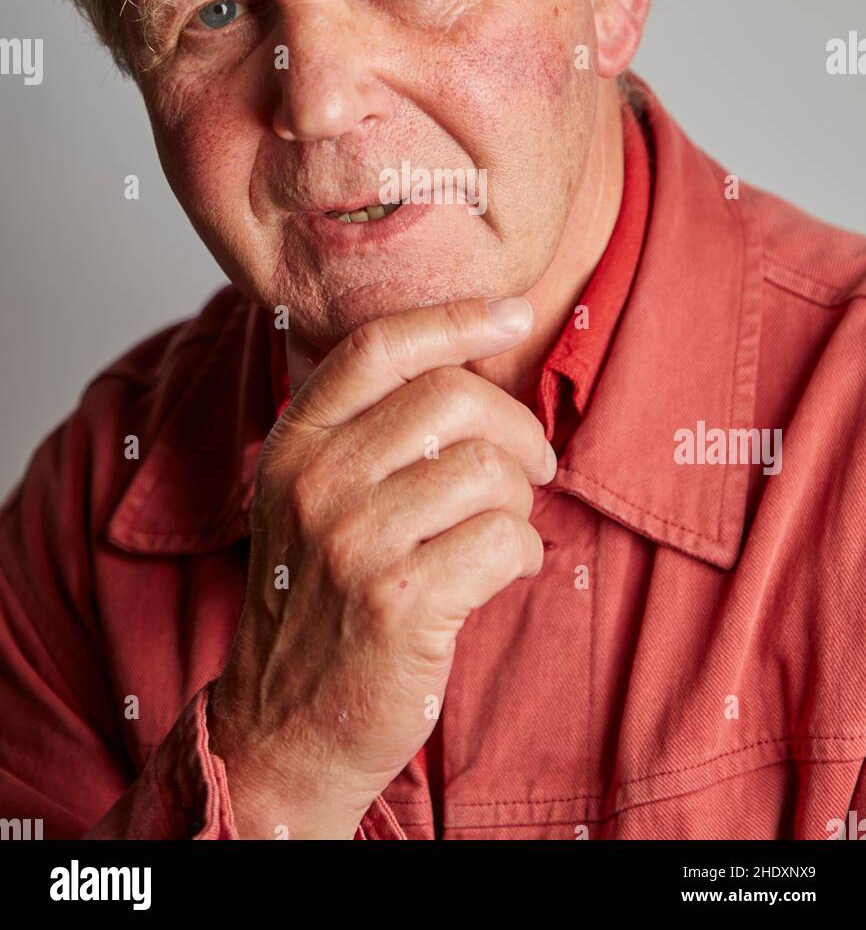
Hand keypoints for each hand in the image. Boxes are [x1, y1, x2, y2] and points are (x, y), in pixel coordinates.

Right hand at [208, 295, 554, 837]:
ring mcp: (351, 542)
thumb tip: (471, 361)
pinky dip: (524, 552)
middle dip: (514, 427)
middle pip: (451, 398)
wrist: (284, 726)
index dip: (455, 318)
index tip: (513, 313)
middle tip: (532, 463)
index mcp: (294, 442)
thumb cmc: (319, 600)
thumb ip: (368, 431)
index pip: (380, 346)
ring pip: (485, 468)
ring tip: (507, 527)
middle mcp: (314, 481)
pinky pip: (503, 539)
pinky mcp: (396, 604)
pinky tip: (506, 571)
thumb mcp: (312, 499)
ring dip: (520, 497)